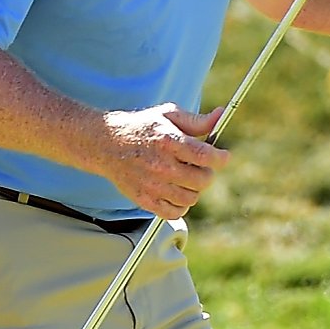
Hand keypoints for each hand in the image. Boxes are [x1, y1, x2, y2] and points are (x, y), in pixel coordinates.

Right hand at [99, 104, 228, 214]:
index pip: (206, 157)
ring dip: (194, 189)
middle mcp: (161, 166)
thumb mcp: (168, 115)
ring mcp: (152, 186)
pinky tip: (176, 192)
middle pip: (202, 180)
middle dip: (207, 172)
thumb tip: (221, 115)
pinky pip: (175, 212)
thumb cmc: (141, 127)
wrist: (106, 144)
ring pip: (191, 198)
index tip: (223, 157)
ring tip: (186, 178)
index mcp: (168, 141)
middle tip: (199, 166)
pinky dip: (181, 205)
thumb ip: (196, 120)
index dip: (221, 158)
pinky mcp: (144, 200)